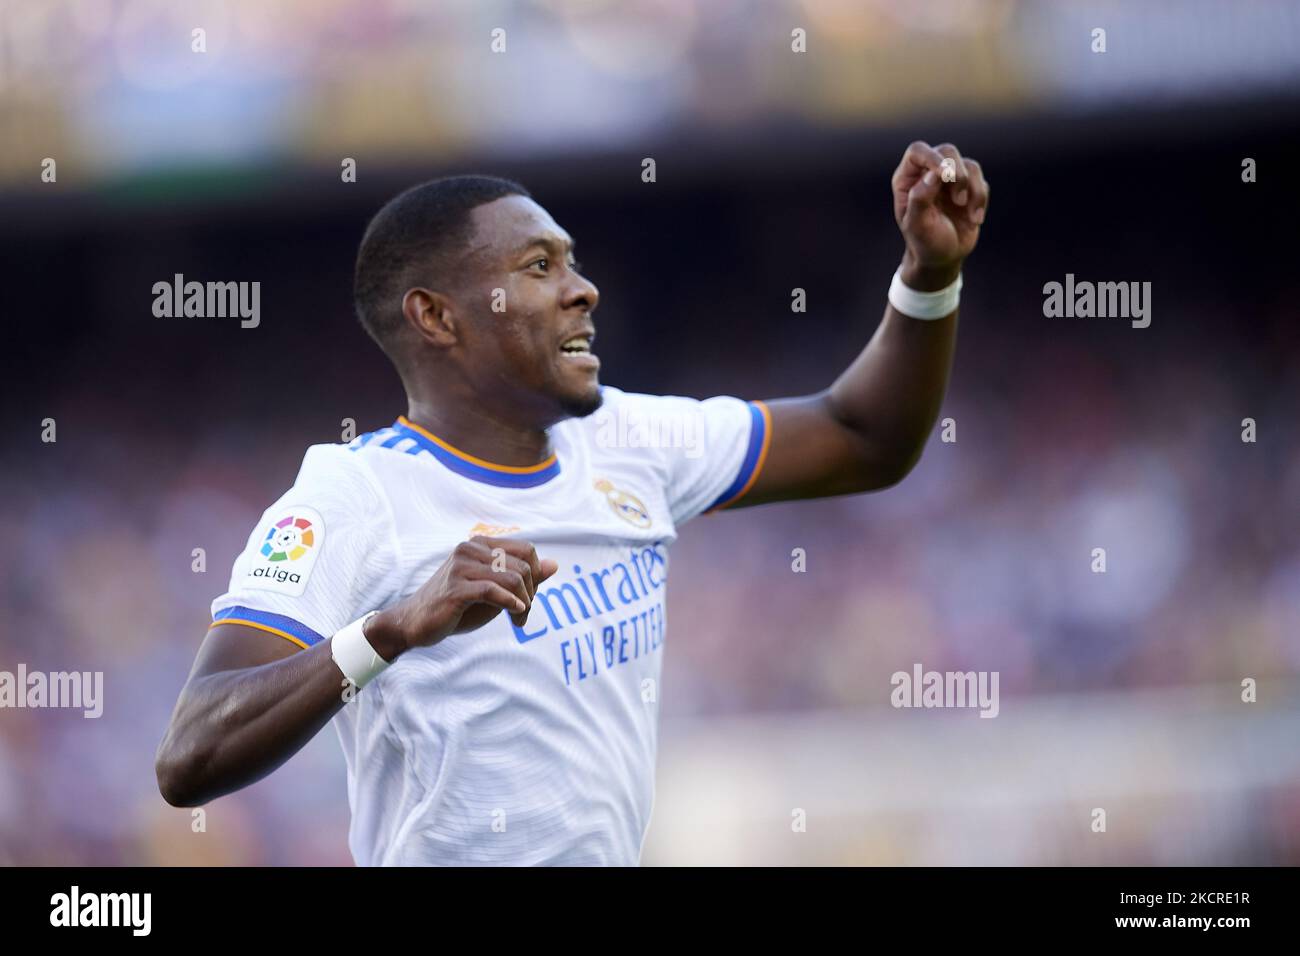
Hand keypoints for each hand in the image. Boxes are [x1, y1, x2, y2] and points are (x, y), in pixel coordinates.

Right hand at [364, 536, 558, 658]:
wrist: (415, 623)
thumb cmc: (457, 606)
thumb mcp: (494, 589)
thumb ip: (522, 576)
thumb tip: (555, 565)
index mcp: (480, 544)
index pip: (527, 549)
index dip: (536, 575)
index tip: (529, 598)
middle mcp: (470, 548)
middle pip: (523, 564)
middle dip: (531, 593)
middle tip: (523, 614)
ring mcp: (461, 565)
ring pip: (512, 578)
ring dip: (523, 603)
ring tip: (518, 619)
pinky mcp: (455, 587)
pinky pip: (493, 590)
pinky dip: (510, 603)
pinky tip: (515, 614)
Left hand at [892, 141, 988, 289]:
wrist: (942, 258)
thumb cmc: (924, 242)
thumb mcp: (917, 225)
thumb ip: (921, 198)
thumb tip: (934, 174)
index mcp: (907, 179)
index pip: (918, 152)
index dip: (932, 157)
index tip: (945, 174)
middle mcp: (928, 173)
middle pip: (948, 151)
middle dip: (957, 174)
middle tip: (958, 200)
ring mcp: (950, 180)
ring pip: (969, 166)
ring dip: (973, 190)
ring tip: (969, 215)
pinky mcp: (969, 188)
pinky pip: (981, 182)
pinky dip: (980, 200)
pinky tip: (975, 219)